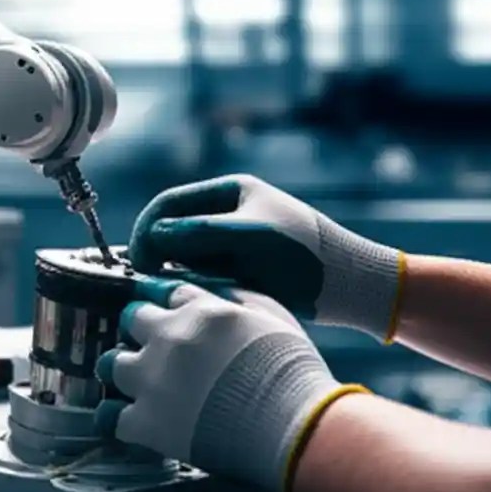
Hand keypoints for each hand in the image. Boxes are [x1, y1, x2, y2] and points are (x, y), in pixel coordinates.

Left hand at [94, 277, 368, 491]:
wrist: (293, 427)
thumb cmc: (293, 371)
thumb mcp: (273, 316)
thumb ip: (237, 298)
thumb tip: (215, 293)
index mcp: (200, 310)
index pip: (164, 291)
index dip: (164, 303)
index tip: (165, 313)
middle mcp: (168, 338)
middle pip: (130, 318)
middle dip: (138, 329)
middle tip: (152, 348)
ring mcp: (152, 380)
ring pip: (110, 363)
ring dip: (121, 369)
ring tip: (136, 383)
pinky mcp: (146, 422)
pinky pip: (110, 415)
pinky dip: (114, 417)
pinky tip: (123, 419)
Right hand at [129, 174, 404, 342]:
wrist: (352, 287)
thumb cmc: (306, 254)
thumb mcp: (249, 238)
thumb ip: (198, 234)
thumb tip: (151, 240)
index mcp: (229, 192)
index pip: (168, 204)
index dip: (147, 229)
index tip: (138, 260)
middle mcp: (227, 214)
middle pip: (173, 231)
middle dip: (162, 254)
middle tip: (156, 282)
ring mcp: (233, 244)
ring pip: (185, 258)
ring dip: (182, 274)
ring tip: (192, 290)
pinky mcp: (240, 273)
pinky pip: (204, 278)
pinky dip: (200, 288)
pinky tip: (210, 299)